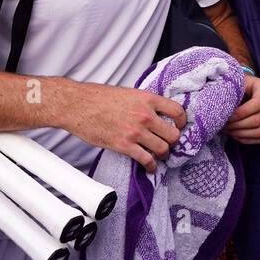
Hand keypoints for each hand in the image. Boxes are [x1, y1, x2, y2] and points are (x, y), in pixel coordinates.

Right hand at [61, 82, 185, 172]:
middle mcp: (145, 115)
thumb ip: (143, 102)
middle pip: (173, 134)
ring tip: (158, 155)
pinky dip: (151, 166)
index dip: (182, 121)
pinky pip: (146, 159)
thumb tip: (153, 112)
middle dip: (172, 141)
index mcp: (146, 99)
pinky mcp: (124, 145)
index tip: (180, 126)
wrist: (77, 105)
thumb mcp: (127, 93)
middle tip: (168, 143)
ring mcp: (135, 131)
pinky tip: (149, 167)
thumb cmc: (97, 98)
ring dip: (163, 154)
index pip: (177, 111)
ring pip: (163, 148)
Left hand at [223, 74, 259, 143]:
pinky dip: (245, 139)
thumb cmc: (238, 85)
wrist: (244, 89)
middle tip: (224, 124)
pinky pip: (259, 138)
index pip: (257, 105)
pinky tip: (233, 134)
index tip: (227, 116)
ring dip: (240, 133)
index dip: (241, 113)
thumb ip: (231, 92)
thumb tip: (222, 107)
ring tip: (227, 129)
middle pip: (258, 120)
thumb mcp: (235, 83)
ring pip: (259, 131)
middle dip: (238, 125)